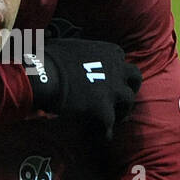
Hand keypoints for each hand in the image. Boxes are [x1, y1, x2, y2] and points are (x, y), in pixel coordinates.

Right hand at [28, 37, 142, 139]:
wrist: (45, 76)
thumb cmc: (51, 57)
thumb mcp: (68, 44)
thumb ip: (77, 48)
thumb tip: (61, 42)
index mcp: (109, 51)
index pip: (120, 59)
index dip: (116, 69)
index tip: (109, 75)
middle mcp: (116, 69)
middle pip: (135, 78)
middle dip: (131, 87)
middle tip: (122, 97)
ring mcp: (112, 90)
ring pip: (128, 102)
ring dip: (121, 110)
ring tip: (113, 119)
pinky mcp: (104, 110)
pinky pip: (110, 125)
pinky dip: (106, 132)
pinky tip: (101, 137)